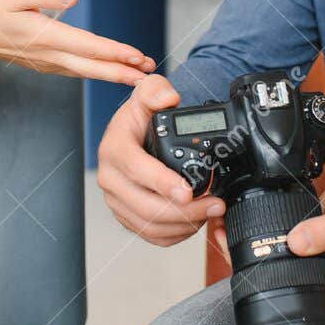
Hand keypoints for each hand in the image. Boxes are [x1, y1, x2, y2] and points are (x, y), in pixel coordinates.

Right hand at [0, 0, 155, 85]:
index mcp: (46, 37)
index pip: (89, 47)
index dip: (115, 52)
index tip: (138, 57)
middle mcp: (50, 55)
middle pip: (94, 67)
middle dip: (124, 72)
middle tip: (149, 76)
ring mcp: (48, 63)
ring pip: (87, 72)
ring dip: (113, 75)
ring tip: (137, 76)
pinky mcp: (45, 65)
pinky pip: (76, 71)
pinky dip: (96, 72)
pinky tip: (107, 72)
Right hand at [97, 74, 223, 245]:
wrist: (134, 134)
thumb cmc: (141, 117)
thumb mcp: (148, 93)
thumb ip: (157, 90)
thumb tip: (168, 99)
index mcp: (114, 148)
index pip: (136, 170)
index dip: (162, 183)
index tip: (187, 191)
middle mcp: (110, 177)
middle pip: (145, 206)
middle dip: (184, 210)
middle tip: (213, 204)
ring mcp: (116, 199)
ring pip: (149, 225)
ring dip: (183, 224)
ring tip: (209, 212)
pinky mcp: (125, 214)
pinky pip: (149, 234)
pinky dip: (174, 234)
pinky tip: (192, 223)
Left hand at [212, 169, 324, 296]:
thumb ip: (324, 232)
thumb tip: (297, 243)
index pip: (286, 289)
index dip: (256, 278)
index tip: (233, 257)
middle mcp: (316, 270)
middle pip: (273, 271)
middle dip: (243, 255)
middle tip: (220, 232)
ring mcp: (309, 251)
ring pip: (272, 251)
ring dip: (248, 238)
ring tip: (223, 221)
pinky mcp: (303, 232)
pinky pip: (277, 232)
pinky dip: (260, 224)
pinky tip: (242, 214)